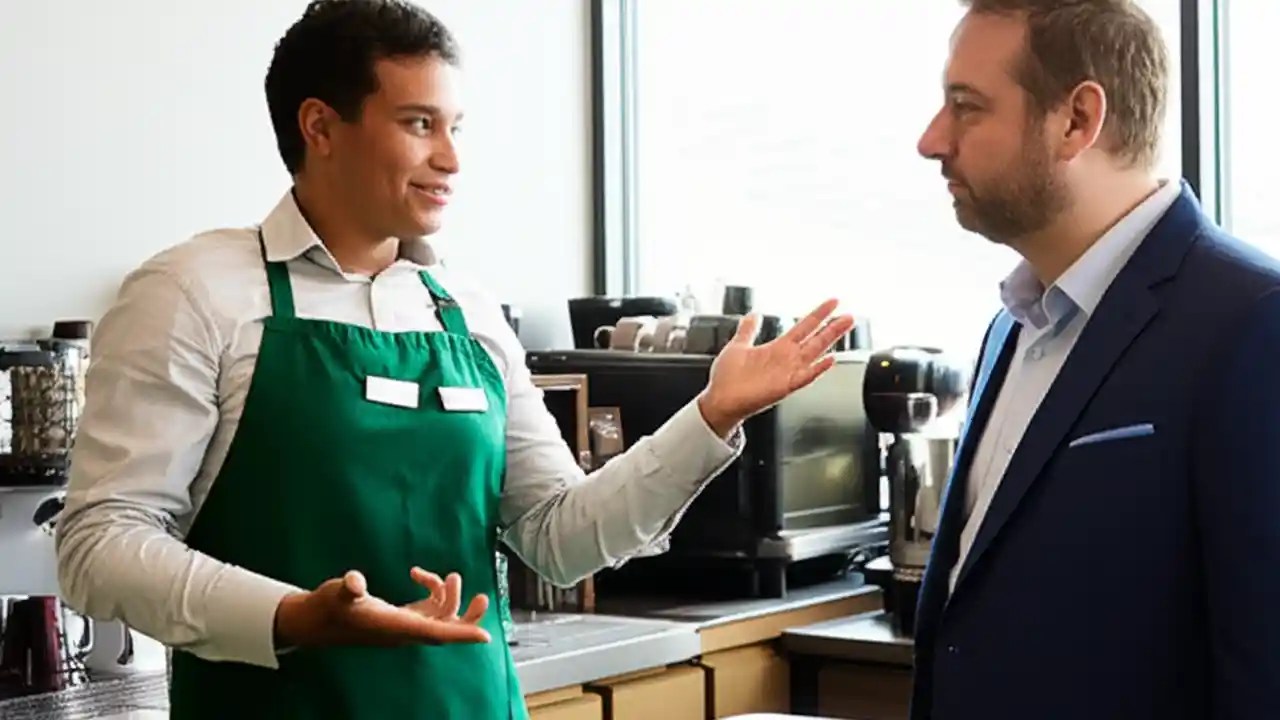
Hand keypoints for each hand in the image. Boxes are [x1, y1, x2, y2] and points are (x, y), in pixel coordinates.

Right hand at [274, 567, 490, 649]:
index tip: (485, 637)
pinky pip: (427, 609)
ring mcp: (403, 625)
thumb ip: (348, 588)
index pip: (435, 633)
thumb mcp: (335, 593)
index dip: (461, 634)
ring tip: (449, 575)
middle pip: (446, 630)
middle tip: (483, 597)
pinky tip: (418, 574)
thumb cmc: (327, 607)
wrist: (315, 619)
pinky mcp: (400, 617)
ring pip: (440, 618)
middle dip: (468, 618)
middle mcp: (404, 631)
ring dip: (450, 597)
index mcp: (395, 628)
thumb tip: (354, 582)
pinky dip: (431, 592)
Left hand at [698, 298, 854, 436]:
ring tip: (845, 326)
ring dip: (831, 339)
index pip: (803, 327)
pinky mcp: (784, 387)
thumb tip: (753, 314)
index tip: (833, 303)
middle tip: (849, 315)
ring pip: (815, 352)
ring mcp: (787, 372)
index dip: (818, 314)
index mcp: (777, 348)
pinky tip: (831, 360)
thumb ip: (748, 330)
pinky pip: (805, 377)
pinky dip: (817, 369)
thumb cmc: (728, 378)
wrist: (720, 400)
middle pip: (815, 339)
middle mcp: (786, 359)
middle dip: (832, 327)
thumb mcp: (738, 345)